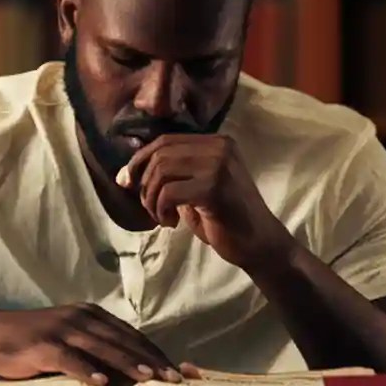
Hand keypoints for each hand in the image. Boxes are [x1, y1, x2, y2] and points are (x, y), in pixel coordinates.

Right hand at [0, 304, 182, 385]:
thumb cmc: (35, 342)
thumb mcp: (71, 341)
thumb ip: (98, 351)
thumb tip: (133, 374)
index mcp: (93, 315)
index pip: (133, 335)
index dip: (158, 352)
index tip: (182, 370)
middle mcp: (81, 318)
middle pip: (124, 340)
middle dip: (152, 360)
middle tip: (176, 378)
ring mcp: (62, 330)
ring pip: (102, 348)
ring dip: (128, 363)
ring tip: (150, 378)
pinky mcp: (42, 346)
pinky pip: (68, 359)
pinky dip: (86, 370)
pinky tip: (101, 381)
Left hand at [117, 134, 292, 270]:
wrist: (259, 244)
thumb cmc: (226, 219)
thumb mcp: (196, 187)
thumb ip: (173, 173)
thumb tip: (128, 171)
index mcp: (217, 142)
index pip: (165, 141)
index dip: (140, 160)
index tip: (126, 182)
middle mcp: (220, 147)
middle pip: (161, 154)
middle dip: (144, 182)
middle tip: (149, 207)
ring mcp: (219, 165)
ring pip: (162, 171)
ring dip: (152, 198)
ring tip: (161, 217)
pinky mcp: (214, 187)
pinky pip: (169, 192)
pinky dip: (162, 210)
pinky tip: (172, 223)